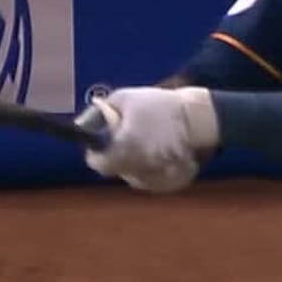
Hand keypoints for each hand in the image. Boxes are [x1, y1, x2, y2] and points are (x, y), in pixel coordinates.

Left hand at [83, 86, 218, 192]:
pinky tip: (162, 153)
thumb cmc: (159, 105)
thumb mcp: (125, 98)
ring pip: (135, 177)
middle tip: (126, 139)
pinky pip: (154, 180)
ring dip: (134, 164)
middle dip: (117, 157)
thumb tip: (83, 124)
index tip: (98, 147)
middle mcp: (139, 168)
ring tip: (147, 143)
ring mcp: (157, 178)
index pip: (99, 165)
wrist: (198, 117)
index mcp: (125, 149)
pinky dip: (153, 170)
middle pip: (118, 171)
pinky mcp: (172, 183)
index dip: (96, 155)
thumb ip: (101, 112)